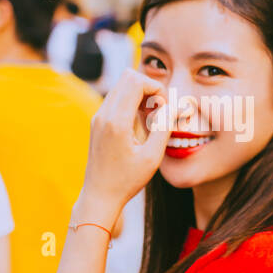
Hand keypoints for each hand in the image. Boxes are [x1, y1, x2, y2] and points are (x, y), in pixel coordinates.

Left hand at [80, 69, 168, 221]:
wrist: (99, 195)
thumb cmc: (126, 181)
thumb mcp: (152, 157)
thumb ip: (164, 127)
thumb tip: (175, 106)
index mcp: (117, 121)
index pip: (136, 81)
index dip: (156, 88)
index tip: (164, 108)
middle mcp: (103, 114)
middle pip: (127, 76)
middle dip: (148, 87)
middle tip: (158, 110)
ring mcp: (98, 116)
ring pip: (121, 85)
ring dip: (139, 94)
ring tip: (150, 118)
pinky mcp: (97, 121)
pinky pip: (115, 98)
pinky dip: (130, 102)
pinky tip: (139, 123)